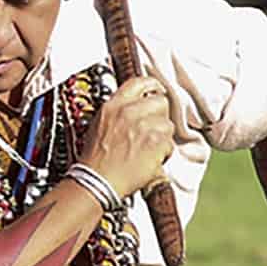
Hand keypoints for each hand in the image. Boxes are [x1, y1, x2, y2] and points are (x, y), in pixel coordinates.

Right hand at [78, 75, 175, 198]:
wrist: (97, 182)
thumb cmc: (96, 161)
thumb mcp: (99, 126)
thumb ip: (118, 112)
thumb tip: (135, 108)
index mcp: (113, 106)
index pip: (139, 83)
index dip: (153, 86)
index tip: (158, 91)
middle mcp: (129, 112)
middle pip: (160, 103)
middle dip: (160, 118)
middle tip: (152, 133)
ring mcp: (144, 126)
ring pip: (167, 125)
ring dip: (162, 138)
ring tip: (148, 150)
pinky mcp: (155, 142)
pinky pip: (170, 143)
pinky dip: (164, 153)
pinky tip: (150, 160)